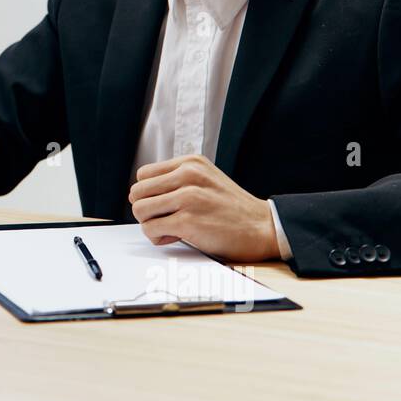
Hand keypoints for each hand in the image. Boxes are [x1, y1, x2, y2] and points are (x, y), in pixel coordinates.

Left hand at [127, 154, 279, 261]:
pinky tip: (177, 237)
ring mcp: (188, 197)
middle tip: (165, 219)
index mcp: (190, 163)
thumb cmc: (233, 208)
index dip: (148, 194)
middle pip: (136, 192)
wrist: (264, 227)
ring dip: (150, 224)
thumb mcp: (206, 179)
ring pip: (139, 210)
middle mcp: (188, 175)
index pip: (143, 174)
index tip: (163, 205)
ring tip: (171, 228)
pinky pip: (150, 229)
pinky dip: (158, 238)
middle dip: (146, 210)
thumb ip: (176, 180)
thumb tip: (138, 194)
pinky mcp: (188, 221)